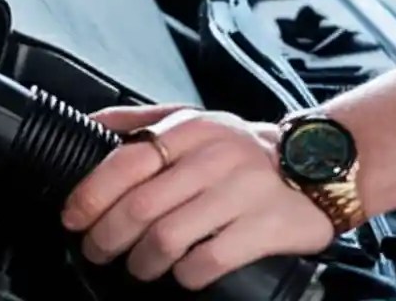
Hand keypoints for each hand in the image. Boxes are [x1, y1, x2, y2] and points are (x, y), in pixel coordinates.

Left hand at [62, 105, 335, 289]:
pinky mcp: (265, 227)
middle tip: (97, 250)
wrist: (321, 164)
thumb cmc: (242, 150)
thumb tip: (87, 123)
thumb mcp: (193, 121)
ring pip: (167, 238)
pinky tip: (181, 273)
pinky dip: (185, 274)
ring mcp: (241, 193)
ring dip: (141, 262)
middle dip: (106, 238)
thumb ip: (140, 120)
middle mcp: (213, 157)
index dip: (90, 195)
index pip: (125, 162)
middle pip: (139, 207)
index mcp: (188, 130)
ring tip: (137, 267)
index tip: (73, 218)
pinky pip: (209, 260)